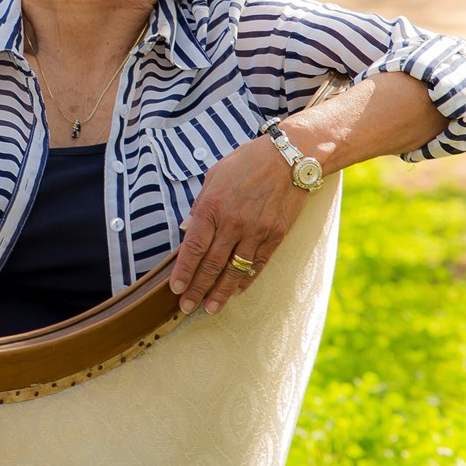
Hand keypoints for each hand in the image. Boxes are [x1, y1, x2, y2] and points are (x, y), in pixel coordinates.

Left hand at [168, 134, 309, 315]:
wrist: (289, 157)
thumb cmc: (248, 162)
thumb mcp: (215, 175)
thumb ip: (201, 205)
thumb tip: (188, 229)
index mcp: (212, 206)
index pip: (193, 247)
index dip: (183, 271)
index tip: (175, 288)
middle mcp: (232, 222)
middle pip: (211, 264)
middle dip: (197, 289)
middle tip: (186, 307)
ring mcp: (255, 231)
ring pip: (234, 270)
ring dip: (221, 292)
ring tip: (210, 308)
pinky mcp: (275, 235)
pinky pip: (257, 264)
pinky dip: (245, 280)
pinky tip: (236, 291)